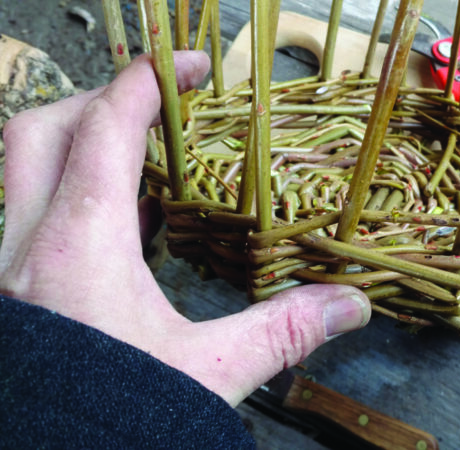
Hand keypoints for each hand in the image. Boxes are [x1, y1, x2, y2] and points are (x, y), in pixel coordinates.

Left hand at [0, 51, 369, 406]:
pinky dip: (73, 202)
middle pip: (42, 129)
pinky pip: (30, 220)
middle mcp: (24, 246)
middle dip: (100, 102)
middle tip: (155, 107)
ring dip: (80, 151)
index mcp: (78, 246)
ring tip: (145, 166)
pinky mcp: (7, 294)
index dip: (151, 82)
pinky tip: (119, 230)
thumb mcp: (207, 371)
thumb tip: (348, 306)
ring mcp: (5, 270)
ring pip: (24, 173)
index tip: (190, 67)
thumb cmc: (106, 418)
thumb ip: (282, 332)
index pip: (108, 126)